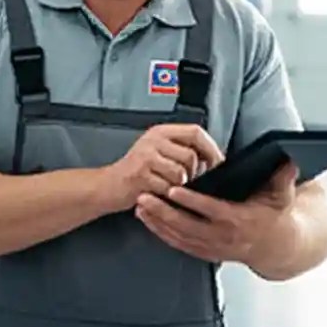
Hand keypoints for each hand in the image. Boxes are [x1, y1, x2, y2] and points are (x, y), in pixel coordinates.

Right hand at [102, 124, 224, 211]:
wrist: (109, 186)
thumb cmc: (139, 172)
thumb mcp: (159, 152)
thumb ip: (181, 149)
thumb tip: (214, 159)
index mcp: (160, 132)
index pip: (195, 132)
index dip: (210, 149)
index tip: (217, 164)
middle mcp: (152, 140)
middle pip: (190, 156)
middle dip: (195, 174)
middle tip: (189, 183)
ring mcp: (145, 157)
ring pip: (181, 174)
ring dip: (180, 186)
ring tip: (169, 188)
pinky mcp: (139, 175)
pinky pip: (167, 187)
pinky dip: (167, 195)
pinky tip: (159, 194)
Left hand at [134, 160, 299, 265]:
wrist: (276, 248)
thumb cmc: (275, 217)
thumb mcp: (282, 197)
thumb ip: (283, 179)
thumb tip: (290, 161)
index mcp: (239, 220)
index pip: (211, 210)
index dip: (191, 201)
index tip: (173, 189)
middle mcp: (223, 237)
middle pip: (187, 225)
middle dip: (163, 211)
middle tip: (144, 196)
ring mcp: (212, 248)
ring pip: (179, 237)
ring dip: (157, 222)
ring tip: (140, 205)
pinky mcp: (205, 253)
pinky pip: (179, 244)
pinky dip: (161, 233)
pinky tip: (146, 220)